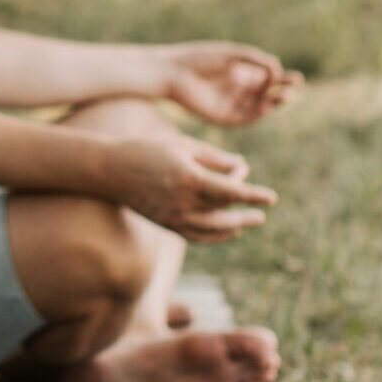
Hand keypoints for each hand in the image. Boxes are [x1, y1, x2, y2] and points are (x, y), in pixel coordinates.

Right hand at [105, 135, 275, 242]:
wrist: (109, 170)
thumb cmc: (146, 149)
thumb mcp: (182, 145)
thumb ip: (213, 157)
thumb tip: (240, 166)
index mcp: (188, 177)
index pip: (230, 191)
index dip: (253, 194)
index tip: (272, 197)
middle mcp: (182, 201)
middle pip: (224, 209)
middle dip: (244, 206)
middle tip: (261, 209)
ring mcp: (173, 216)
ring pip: (213, 227)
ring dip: (234, 225)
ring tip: (250, 221)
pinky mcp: (165, 224)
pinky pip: (196, 236)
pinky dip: (215, 235)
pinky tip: (229, 230)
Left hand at [165, 44, 301, 126]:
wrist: (172, 73)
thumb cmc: (199, 58)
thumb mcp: (232, 54)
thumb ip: (256, 59)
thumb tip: (277, 70)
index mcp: (241, 73)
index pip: (269, 78)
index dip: (284, 79)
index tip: (296, 77)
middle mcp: (238, 90)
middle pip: (267, 94)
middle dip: (284, 91)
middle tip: (295, 86)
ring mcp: (231, 104)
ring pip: (259, 108)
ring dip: (274, 103)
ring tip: (286, 96)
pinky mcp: (221, 117)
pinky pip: (244, 119)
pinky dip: (257, 114)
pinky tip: (266, 106)